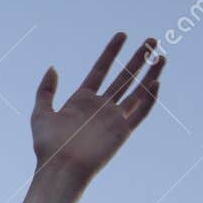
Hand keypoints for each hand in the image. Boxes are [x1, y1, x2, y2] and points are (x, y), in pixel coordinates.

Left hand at [31, 31, 163, 187]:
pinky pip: (140, 112)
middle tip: (152, 40)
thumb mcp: (41, 113)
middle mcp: (100, 107)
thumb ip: (45, 90)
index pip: (100, 70)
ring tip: (161, 55)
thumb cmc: (48, 145)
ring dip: (150, 73)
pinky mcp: (123, 131)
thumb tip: (53, 68)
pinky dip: (149, 97)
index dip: (111, 52)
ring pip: (137, 91)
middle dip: (138, 58)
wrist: (61, 169)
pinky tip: (156, 80)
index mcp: (81, 100)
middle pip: (124, 77)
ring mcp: (113, 118)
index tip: (122, 34)